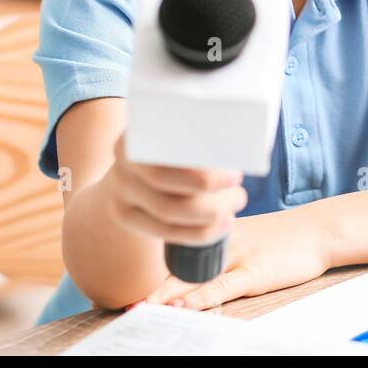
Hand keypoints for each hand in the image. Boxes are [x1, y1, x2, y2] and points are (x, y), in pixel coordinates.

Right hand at [103, 133, 247, 245]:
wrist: (128, 179)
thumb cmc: (169, 154)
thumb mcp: (176, 138)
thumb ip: (201, 137)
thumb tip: (247, 145)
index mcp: (137, 134)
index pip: (167, 147)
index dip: (200, 162)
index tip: (235, 172)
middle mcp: (123, 162)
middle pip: (165, 180)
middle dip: (210, 188)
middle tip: (239, 186)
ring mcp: (120, 191)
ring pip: (169, 211)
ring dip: (210, 212)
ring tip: (236, 203)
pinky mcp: (125, 216)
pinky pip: (166, 231)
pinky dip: (199, 233)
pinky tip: (222, 226)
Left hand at [138, 206, 330, 310]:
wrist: (318, 229)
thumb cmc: (283, 237)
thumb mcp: (247, 238)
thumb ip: (221, 248)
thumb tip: (197, 271)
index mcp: (215, 234)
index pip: (178, 254)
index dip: (153, 272)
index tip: (129, 289)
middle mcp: (221, 244)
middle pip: (179, 267)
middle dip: (151, 287)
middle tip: (125, 304)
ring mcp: (236, 258)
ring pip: (195, 278)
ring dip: (166, 295)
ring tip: (142, 309)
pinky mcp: (254, 273)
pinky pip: (222, 287)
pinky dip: (200, 297)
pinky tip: (182, 305)